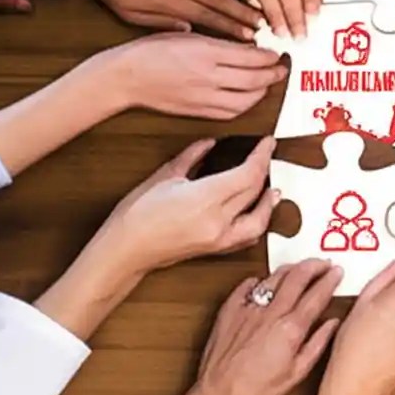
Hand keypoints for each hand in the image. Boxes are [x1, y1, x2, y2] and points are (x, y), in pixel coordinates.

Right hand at [99, 32, 285, 119]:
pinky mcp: (198, 111)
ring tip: (268, 83)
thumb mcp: (187, 35)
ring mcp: (203, 97)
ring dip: (262, 92)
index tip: (276, 53)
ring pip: (245, 100)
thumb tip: (245, 44)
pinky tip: (249, 98)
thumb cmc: (151, 51)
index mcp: (205, 51)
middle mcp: (208, 76)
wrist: (126, 76)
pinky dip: (245, 106)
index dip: (268, 56)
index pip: (249, 56)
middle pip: (253, 79)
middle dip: (273, 74)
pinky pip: (230, 113)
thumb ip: (217, 40)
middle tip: (282, 68)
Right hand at [100, 137, 279, 274]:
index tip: (266, 143)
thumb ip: (192, 157)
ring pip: (259, 221)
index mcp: (204, 200)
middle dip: (265, 171)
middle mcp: (217, 222)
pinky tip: (257, 212)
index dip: (262, 156)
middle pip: (255, 193)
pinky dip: (258, 223)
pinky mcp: (215, 250)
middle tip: (265, 155)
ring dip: (268, 202)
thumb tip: (210, 144)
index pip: (247, 174)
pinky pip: (247, 237)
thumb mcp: (164, 177)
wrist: (124, 251)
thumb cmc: (136, 216)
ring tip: (270, 186)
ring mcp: (218, 239)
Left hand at [167, 263, 342, 394]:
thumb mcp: (297, 373)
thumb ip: (318, 344)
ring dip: (291, 268)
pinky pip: (246, 285)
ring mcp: (249, 308)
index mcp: (291, 329)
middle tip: (323, 263)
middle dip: (314, 265)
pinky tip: (265, 281)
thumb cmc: (257, 390)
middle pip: (298, 276)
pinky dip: (259, 279)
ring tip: (299, 267)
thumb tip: (332, 324)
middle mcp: (271, 313)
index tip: (337, 273)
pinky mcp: (230, 309)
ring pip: (274, 276)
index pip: (317, 294)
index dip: (330, 280)